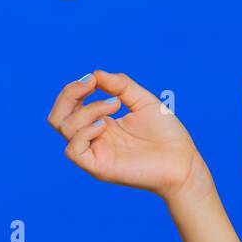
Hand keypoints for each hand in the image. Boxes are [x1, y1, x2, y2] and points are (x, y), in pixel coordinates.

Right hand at [47, 70, 208, 200]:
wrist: (183, 162)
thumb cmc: (167, 134)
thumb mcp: (143, 101)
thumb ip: (120, 85)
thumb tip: (93, 74)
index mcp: (100, 123)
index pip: (69, 106)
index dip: (74, 89)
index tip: (93, 79)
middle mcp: (93, 138)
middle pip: (57, 117)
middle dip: (68, 95)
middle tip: (90, 84)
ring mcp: (94, 153)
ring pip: (65, 128)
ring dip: (87, 109)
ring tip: (115, 105)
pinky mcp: (98, 167)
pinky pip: (73, 150)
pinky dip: (84, 132)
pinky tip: (105, 125)